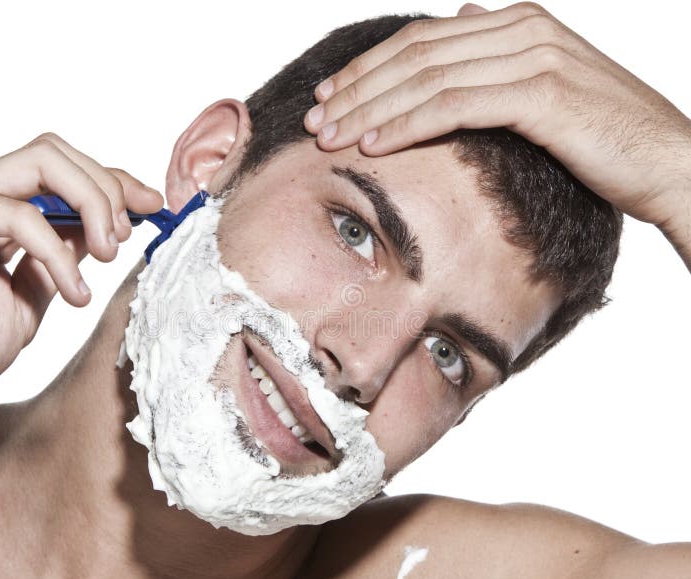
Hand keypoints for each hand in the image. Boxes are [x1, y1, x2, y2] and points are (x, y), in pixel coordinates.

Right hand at [0, 132, 163, 414]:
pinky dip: (57, 250)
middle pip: (60, 154)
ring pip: (44, 160)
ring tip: (109, 253)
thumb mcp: (28, 303)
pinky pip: (18, 213)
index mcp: (3, 218)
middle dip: (110, 187)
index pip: (68, 176)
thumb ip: (59, 262)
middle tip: (128, 235)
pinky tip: (71, 290)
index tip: (155, 207)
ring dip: (93, 202)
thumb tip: (102, 235)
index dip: (117, 184)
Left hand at [304, 2, 690, 238]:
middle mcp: (520, 28)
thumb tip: (457, 42)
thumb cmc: (602, 141)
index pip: (420, 40)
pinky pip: (455, 105)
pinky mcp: (541, 93)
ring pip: (426, 77)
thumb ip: (496, 67)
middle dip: (356, 88)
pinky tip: (373, 144)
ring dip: (369, 108)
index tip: (327, 99)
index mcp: (516, 24)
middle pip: (414, 53)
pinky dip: (407, 124)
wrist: (670, 162)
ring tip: (329, 137)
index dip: (367, 69)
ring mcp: (532, 56)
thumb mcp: (542, 96)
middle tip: (315, 120)